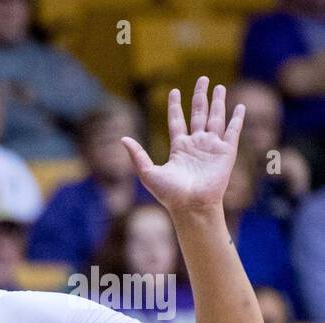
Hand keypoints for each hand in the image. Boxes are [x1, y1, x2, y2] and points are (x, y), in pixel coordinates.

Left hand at [121, 77, 244, 215]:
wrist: (191, 205)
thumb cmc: (169, 194)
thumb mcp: (148, 172)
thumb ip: (137, 155)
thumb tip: (123, 139)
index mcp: (179, 148)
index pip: (177, 121)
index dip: (175, 106)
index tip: (174, 91)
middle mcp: (196, 144)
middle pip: (198, 114)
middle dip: (200, 96)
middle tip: (202, 78)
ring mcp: (212, 147)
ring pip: (215, 118)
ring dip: (218, 102)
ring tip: (219, 86)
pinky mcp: (226, 151)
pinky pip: (232, 131)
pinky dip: (236, 118)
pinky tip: (239, 107)